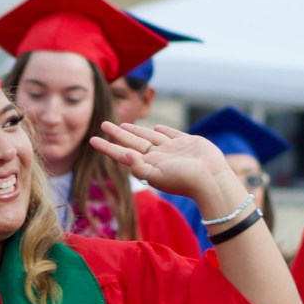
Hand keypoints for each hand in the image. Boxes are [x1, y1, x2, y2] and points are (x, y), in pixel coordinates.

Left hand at [88, 121, 232, 201]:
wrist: (211, 179)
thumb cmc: (184, 180)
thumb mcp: (157, 176)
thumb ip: (139, 166)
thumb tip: (124, 154)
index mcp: (147, 165)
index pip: (122, 153)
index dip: (106, 146)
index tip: (92, 139)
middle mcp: (157, 157)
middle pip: (132, 142)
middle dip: (117, 134)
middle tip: (103, 124)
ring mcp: (172, 150)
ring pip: (149, 136)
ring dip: (136, 130)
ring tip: (123, 125)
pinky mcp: (187, 143)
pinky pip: (170, 134)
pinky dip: (162, 130)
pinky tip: (156, 127)